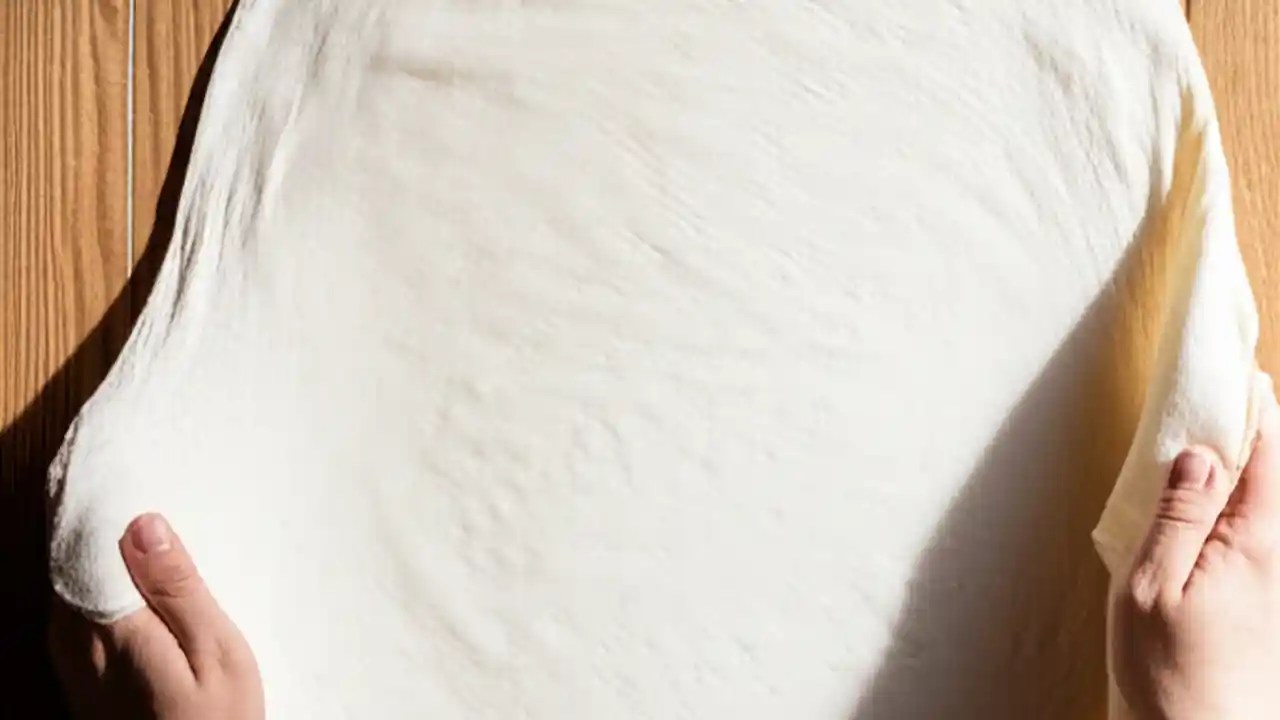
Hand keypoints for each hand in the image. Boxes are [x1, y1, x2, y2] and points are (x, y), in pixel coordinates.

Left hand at [49, 514, 263, 718]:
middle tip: (147, 503)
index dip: (109, 509)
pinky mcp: (75, 674)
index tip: (132, 478)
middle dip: (104, 530)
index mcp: (110, 626)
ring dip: (102, 558)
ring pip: (72, 584)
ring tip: (145, 538)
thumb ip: (177, 589)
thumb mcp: (215, 651)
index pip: (88, 545)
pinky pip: (75, 609)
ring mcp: (69, 659)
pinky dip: (100, 587)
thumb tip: (142, 524)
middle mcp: (75, 639)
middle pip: (75, 562)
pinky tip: (132, 583)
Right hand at [1113, 390, 1279, 719]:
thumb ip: (1179, 516)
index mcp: (1253, 541)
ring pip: (1266, 498)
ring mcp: (1273, 575)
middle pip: (1273, 472)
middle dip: (1257, 426)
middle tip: (1240, 384)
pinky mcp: (1263, 595)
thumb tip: (1199, 455)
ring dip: (1249, 460)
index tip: (1243, 368)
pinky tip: (1218, 493)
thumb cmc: (1171, 672)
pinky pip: (1257, 526)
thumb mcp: (1152, 586)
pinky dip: (1242, 495)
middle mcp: (1276, 553)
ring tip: (1228, 427)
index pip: (1263, 453)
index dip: (1254, 406)